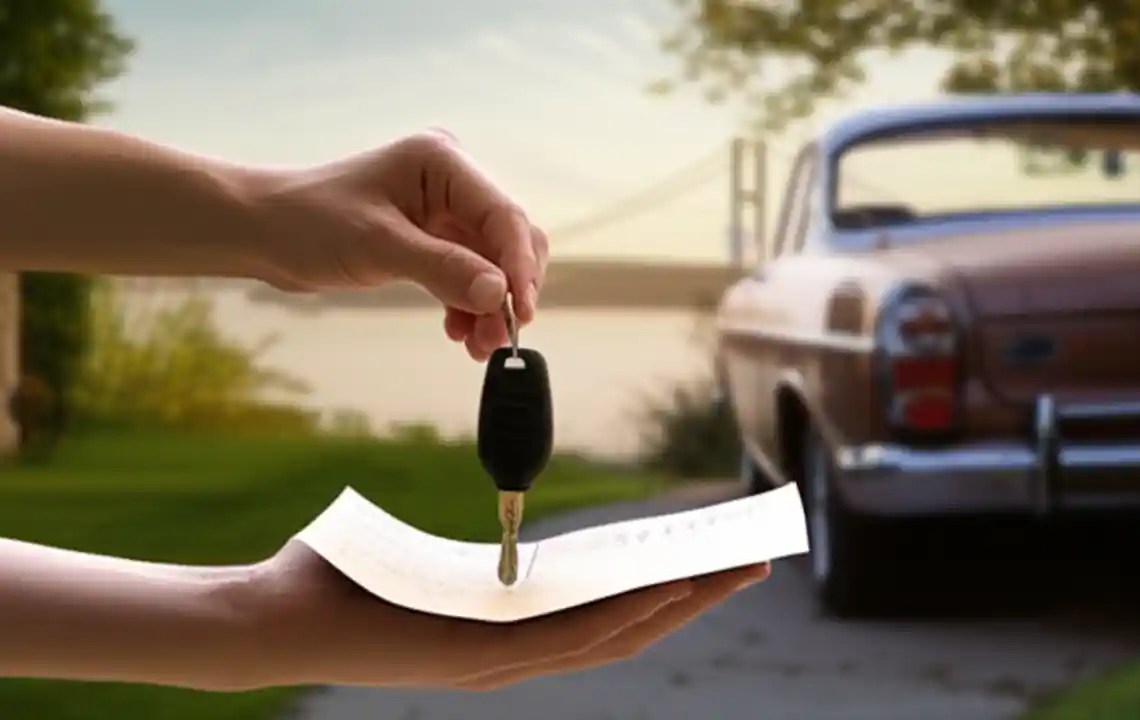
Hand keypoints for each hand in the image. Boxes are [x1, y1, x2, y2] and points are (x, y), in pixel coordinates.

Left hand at [240, 541, 768, 690]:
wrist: (264, 620)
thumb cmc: (334, 582)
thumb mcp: (417, 563)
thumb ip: (465, 561)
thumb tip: (502, 543)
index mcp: (503, 632)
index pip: (601, 616)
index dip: (663, 593)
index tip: (709, 558)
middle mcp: (511, 656)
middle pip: (625, 630)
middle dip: (693, 597)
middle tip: (750, 561)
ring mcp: (497, 661)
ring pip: (610, 637)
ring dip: (677, 603)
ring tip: (729, 569)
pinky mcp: (474, 657)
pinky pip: (564, 638)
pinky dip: (622, 613)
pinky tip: (665, 587)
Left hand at [248, 129, 547, 359]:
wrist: (260, 232)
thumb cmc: (307, 223)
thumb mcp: (378, 247)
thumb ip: (444, 269)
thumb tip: (499, 295)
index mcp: (442, 161)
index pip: (503, 215)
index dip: (519, 266)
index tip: (520, 313)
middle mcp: (451, 180)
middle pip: (507, 239)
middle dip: (507, 290)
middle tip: (499, 338)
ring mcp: (442, 210)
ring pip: (491, 263)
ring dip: (490, 305)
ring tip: (478, 346)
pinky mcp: (430, 238)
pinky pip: (468, 274)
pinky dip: (468, 304)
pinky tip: (459, 332)